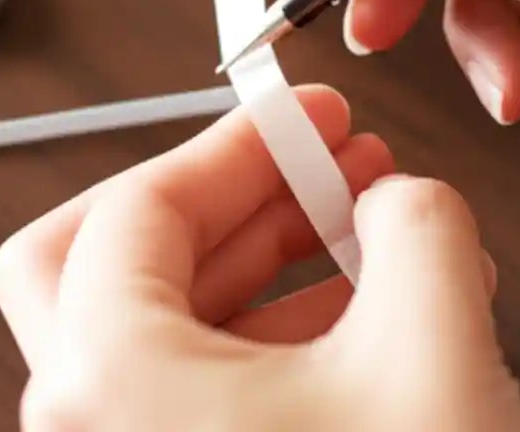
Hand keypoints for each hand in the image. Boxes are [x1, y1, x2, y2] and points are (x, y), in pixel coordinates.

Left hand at [0, 85, 519, 430]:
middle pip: (109, 255)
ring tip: (359, 228)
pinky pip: (194, 389)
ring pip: (160, 323)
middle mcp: (87, 425)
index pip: (140, 204)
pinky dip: (266, 335)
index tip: (300, 118)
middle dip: (224, 199)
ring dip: (260, 261)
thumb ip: (419, 231)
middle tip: (308, 164)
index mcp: (106, 376)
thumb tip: (405, 199)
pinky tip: (356, 311)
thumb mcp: (433, 357)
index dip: (236, 143)